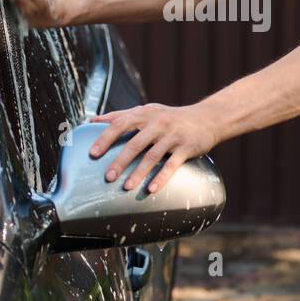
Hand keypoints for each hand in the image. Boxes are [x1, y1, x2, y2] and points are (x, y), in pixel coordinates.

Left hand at [87, 103, 220, 194]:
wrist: (207, 119)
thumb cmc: (171, 117)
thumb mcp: (148, 111)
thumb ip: (122, 115)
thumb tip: (93, 120)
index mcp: (145, 114)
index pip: (121, 123)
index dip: (105, 138)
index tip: (92, 153)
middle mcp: (158, 123)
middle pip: (135, 143)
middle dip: (120, 161)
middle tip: (108, 176)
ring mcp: (173, 135)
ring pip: (152, 156)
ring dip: (138, 173)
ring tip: (126, 187)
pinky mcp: (187, 147)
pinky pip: (172, 164)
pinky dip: (161, 177)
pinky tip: (151, 189)